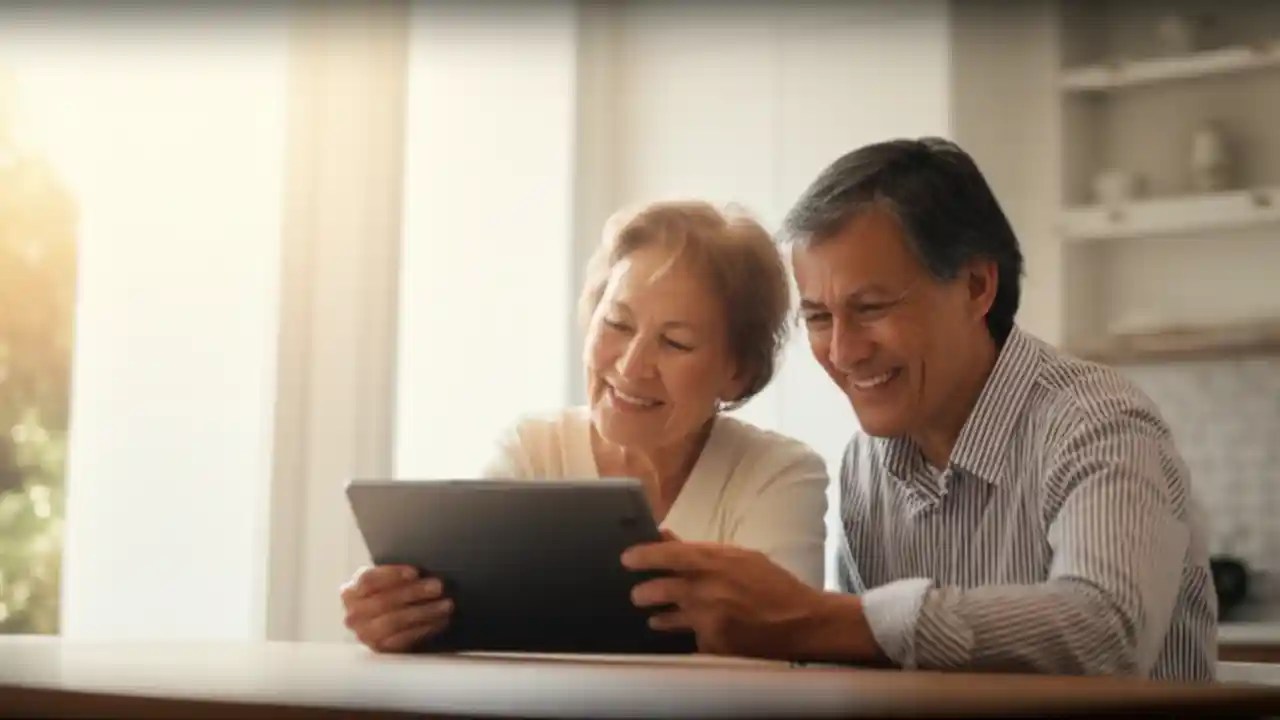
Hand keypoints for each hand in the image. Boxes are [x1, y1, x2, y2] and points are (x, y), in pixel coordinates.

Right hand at [340, 565, 453, 652]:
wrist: (382, 624)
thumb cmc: (388, 595)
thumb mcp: (385, 583)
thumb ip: (396, 576)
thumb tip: (424, 569)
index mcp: (351, 591)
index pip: (368, 580)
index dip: (391, 575)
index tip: (415, 572)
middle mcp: (353, 614)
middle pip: (383, 601)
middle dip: (413, 592)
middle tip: (438, 586)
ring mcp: (365, 634)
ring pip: (394, 621)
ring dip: (423, 612)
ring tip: (446, 604)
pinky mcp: (380, 649)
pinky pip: (403, 639)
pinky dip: (425, 629)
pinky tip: (441, 621)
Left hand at [622, 537, 880, 661]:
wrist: (801, 621)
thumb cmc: (772, 584)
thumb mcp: (740, 557)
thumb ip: (702, 551)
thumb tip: (666, 538)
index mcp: (714, 561)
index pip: (667, 555)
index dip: (642, 556)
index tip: (626, 558)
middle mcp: (707, 589)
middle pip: (656, 589)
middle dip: (642, 593)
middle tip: (639, 594)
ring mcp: (708, 619)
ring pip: (666, 618)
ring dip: (659, 617)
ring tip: (657, 616)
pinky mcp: (713, 644)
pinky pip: (690, 638)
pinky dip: (691, 634)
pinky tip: (695, 632)